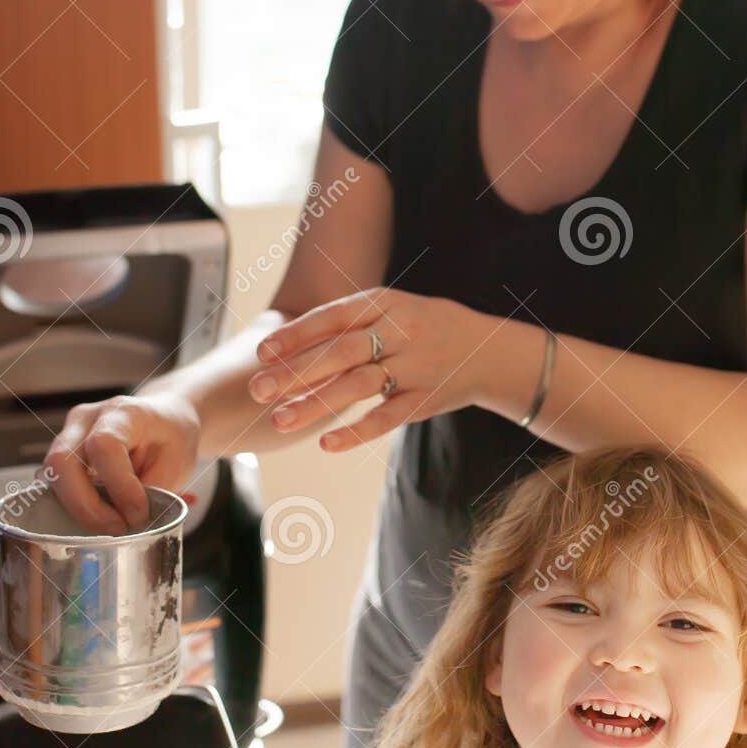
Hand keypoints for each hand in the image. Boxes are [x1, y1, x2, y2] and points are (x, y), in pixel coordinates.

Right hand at [44, 391, 201, 531]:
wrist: (165, 420)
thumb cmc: (173, 439)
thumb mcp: (177, 464)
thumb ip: (150, 491)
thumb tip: (127, 521)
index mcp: (124, 413)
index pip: (104, 446)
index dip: (119, 487)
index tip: (139, 514)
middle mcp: (88, 418)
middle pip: (62, 462)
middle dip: (86, 507)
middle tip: (118, 528)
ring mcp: (69, 433)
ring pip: (51, 476)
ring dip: (78, 509)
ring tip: (112, 525)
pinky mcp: (62, 451)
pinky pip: (54, 483)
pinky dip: (73, 505)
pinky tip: (98, 516)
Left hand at [249, 289, 491, 449]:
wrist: (489, 351)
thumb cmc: (425, 328)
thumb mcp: (393, 309)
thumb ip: (348, 322)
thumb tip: (284, 343)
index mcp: (386, 303)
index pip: (333, 317)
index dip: (296, 335)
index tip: (261, 353)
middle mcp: (400, 331)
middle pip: (340, 352)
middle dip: (296, 372)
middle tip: (257, 391)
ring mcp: (415, 366)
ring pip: (358, 386)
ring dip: (316, 404)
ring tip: (280, 421)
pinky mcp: (426, 399)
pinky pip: (388, 417)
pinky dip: (357, 431)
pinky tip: (328, 444)